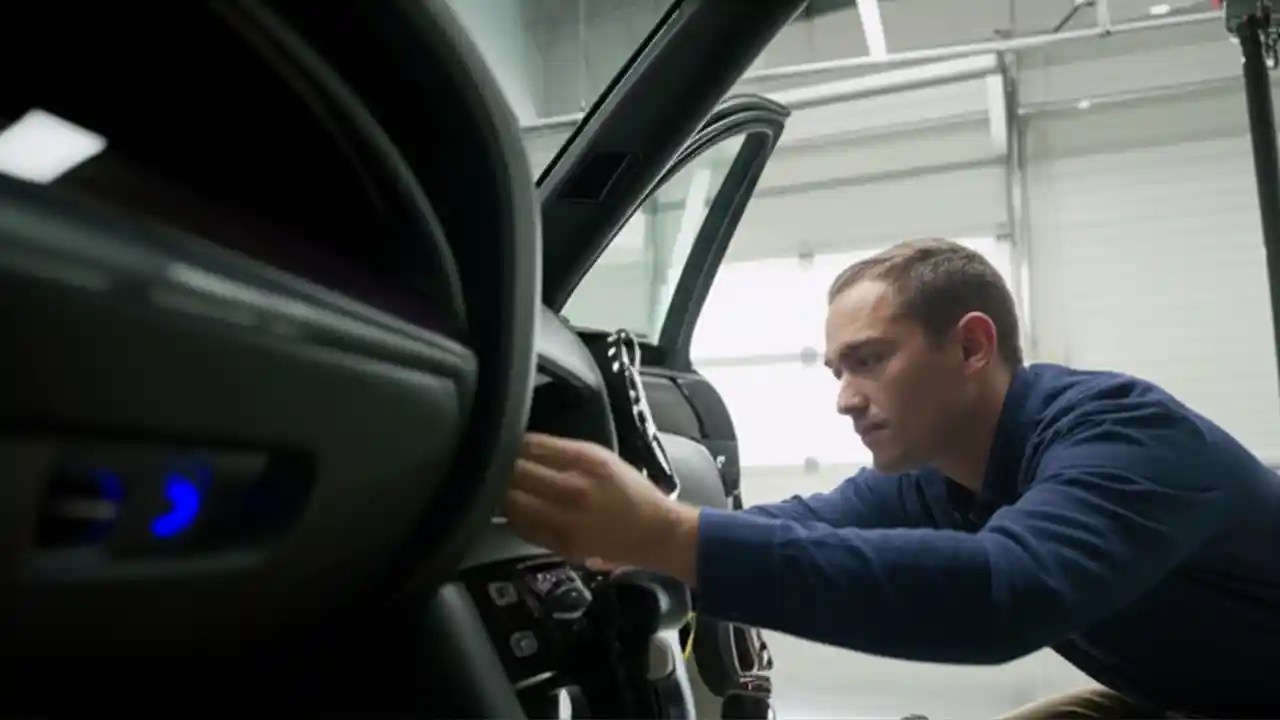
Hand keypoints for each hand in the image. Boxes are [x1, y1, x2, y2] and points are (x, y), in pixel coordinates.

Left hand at [502, 433, 698, 583]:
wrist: (656, 532)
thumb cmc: (629, 490)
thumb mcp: (602, 458)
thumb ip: (564, 452)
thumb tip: (522, 446)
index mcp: (587, 461)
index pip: (531, 446)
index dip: (512, 444)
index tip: (503, 444)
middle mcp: (574, 489)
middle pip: (517, 473)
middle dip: (502, 468)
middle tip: (494, 466)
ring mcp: (566, 520)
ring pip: (513, 503)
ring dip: (503, 493)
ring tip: (501, 488)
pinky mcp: (562, 545)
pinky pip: (522, 528)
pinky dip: (513, 517)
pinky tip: (516, 510)